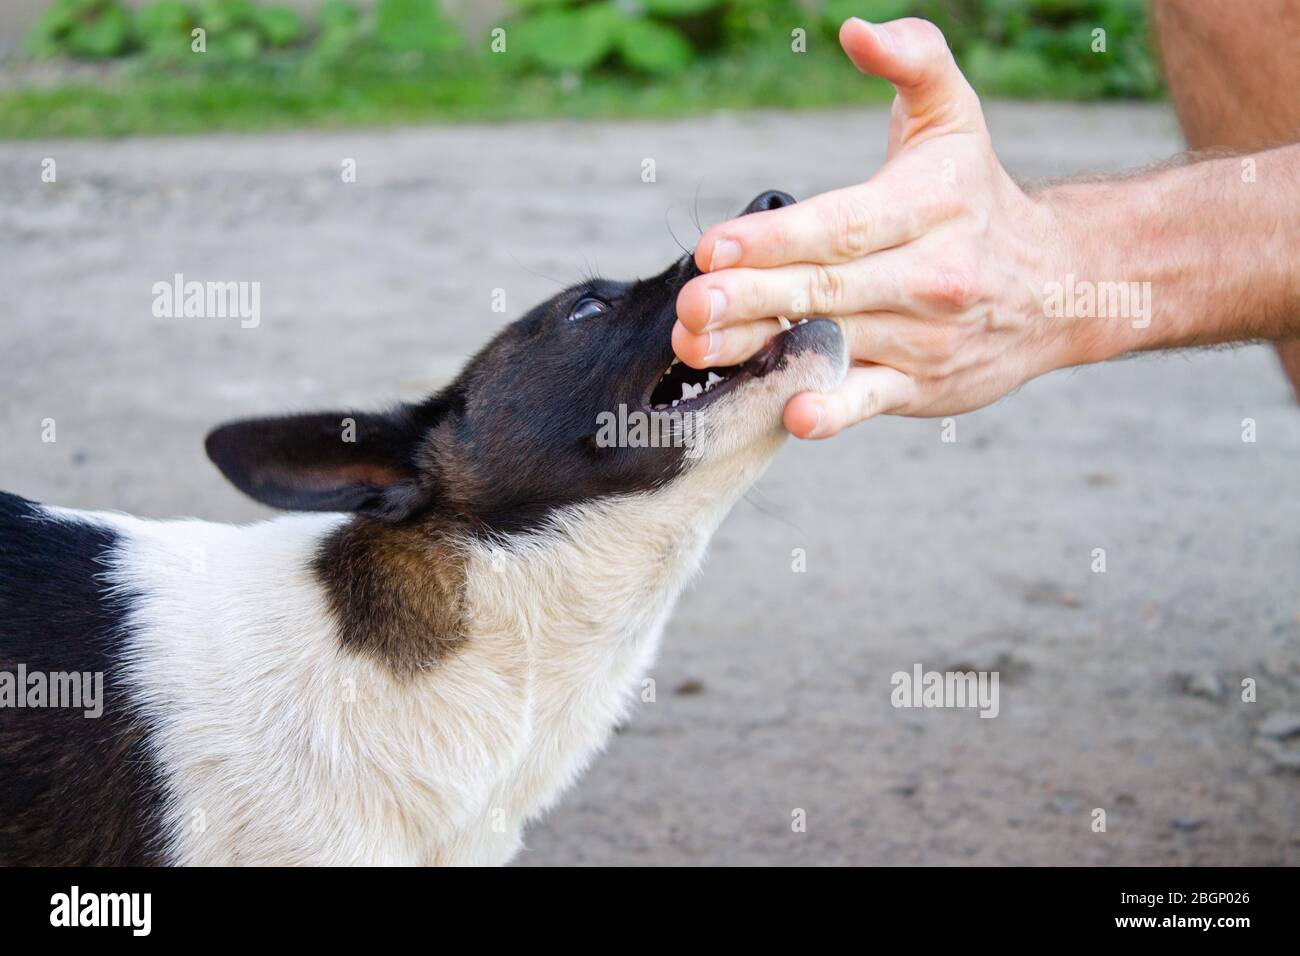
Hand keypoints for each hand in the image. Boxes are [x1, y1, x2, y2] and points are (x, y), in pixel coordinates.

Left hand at [673, 17, 1070, 437]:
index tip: (715, 247)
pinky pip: (872, 399)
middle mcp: (929, 276)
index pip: (843, 225)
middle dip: (754, 298)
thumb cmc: (979, 197)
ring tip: (700, 349)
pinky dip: (834, 410)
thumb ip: (914, 60)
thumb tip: (854, 31)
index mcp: (929, 207)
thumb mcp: (956, 117)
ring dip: (762, 351)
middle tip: (692, 304)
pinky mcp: (922, 387)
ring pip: (835, 344)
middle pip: (829, 288)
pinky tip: (794, 417)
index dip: (778, 239)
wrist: (1063, 286)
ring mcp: (925, 338)